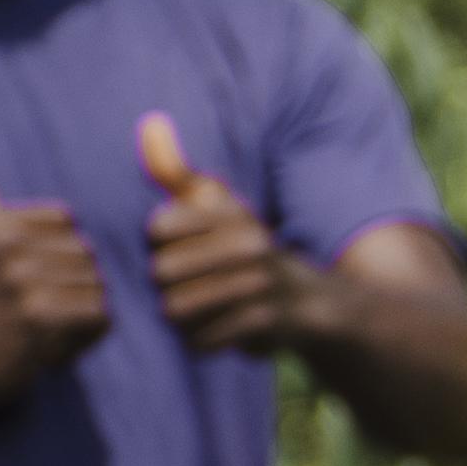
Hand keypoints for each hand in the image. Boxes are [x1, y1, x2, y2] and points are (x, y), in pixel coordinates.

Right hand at [0, 201, 111, 412]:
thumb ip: (5, 229)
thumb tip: (68, 218)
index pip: (65, 220)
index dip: (64, 252)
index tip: (44, 281)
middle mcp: (3, 245)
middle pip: (86, 254)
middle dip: (75, 289)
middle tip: (47, 318)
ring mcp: (19, 279)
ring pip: (97, 285)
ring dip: (81, 317)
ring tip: (48, 336)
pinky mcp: (35, 315)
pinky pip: (99, 315)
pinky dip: (86, 338)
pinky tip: (56, 353)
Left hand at [141, 111, 310, 356]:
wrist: (315, 304)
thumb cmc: (250, 253)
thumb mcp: (220, 208)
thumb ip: (180, 173)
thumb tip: (151, 123)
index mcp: (233, 212)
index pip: (158, 227)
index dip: (158, 247)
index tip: (177, 253)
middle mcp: (248, 242)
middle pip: (161, 272)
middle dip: (164, 288)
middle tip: (184, 291)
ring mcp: (259, 282)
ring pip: (176, 308)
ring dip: (180, 319)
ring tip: (193, 316)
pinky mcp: (265, 321)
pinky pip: (201, 339)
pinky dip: (200, 342)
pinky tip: (211, 335)